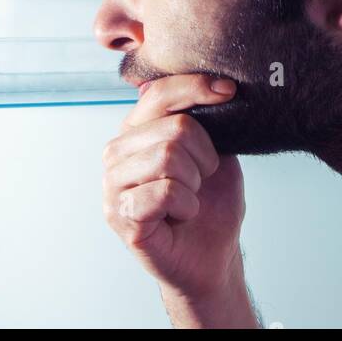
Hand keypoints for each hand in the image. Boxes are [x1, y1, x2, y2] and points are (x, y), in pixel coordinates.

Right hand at [102, 74, 253, 322]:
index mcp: (135, 130)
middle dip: (205, 156)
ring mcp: (113, 184)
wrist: (213, 257)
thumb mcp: (216, 151)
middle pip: (174, 127)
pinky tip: (182, 216)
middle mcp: (117, 152)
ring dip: (195, 182)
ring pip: (167, 157)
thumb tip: (213, 83)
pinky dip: (187, 205)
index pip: (160, 93)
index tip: (229, 91)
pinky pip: (164, 192)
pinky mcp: (120, 215)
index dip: (196, 87)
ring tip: (190, 198)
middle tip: (203, 179)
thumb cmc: (211, 203)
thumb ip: (204, 119)